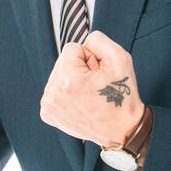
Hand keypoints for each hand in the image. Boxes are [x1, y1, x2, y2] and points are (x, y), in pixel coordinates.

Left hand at [40, 30, 145, 148]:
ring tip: (89, 94)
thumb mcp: (120, 59)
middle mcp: (53, 93)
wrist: (122, 130)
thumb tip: (84, 41)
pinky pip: (54, 89)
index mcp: (68, 80)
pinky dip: (66, 93)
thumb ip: (99, 40)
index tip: (98, 74)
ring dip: (73, 80)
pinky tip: (80, 103)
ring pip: (58, 74)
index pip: (72, 47)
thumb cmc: (122, 96)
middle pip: (62, 61)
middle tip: (95, 85)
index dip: (90, 58)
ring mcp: (48, 105)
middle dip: (79, 68)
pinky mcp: (48, 113)